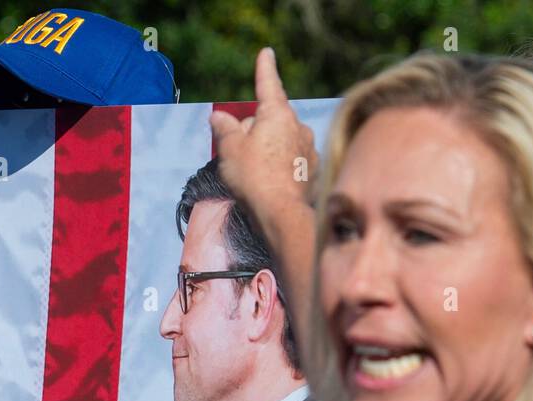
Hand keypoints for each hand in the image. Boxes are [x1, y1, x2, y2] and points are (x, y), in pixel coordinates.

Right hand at [209, 48, 318, 220]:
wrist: (282, 215)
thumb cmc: (254, 178)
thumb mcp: (230, 149)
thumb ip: (224, 128)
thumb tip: (219, 117)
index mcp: (278, 114)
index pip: (268, 84)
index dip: (264, 68)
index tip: (266, 53)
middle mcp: (298, 127)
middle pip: (271, 120)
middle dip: (255, 130)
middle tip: (239, 153)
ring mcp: (309, 149)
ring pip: (282, 141)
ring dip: (269, 149)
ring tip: (255, 173)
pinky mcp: (314, 170)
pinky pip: (293, 160)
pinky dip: (281, 166)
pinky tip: (272, 184)